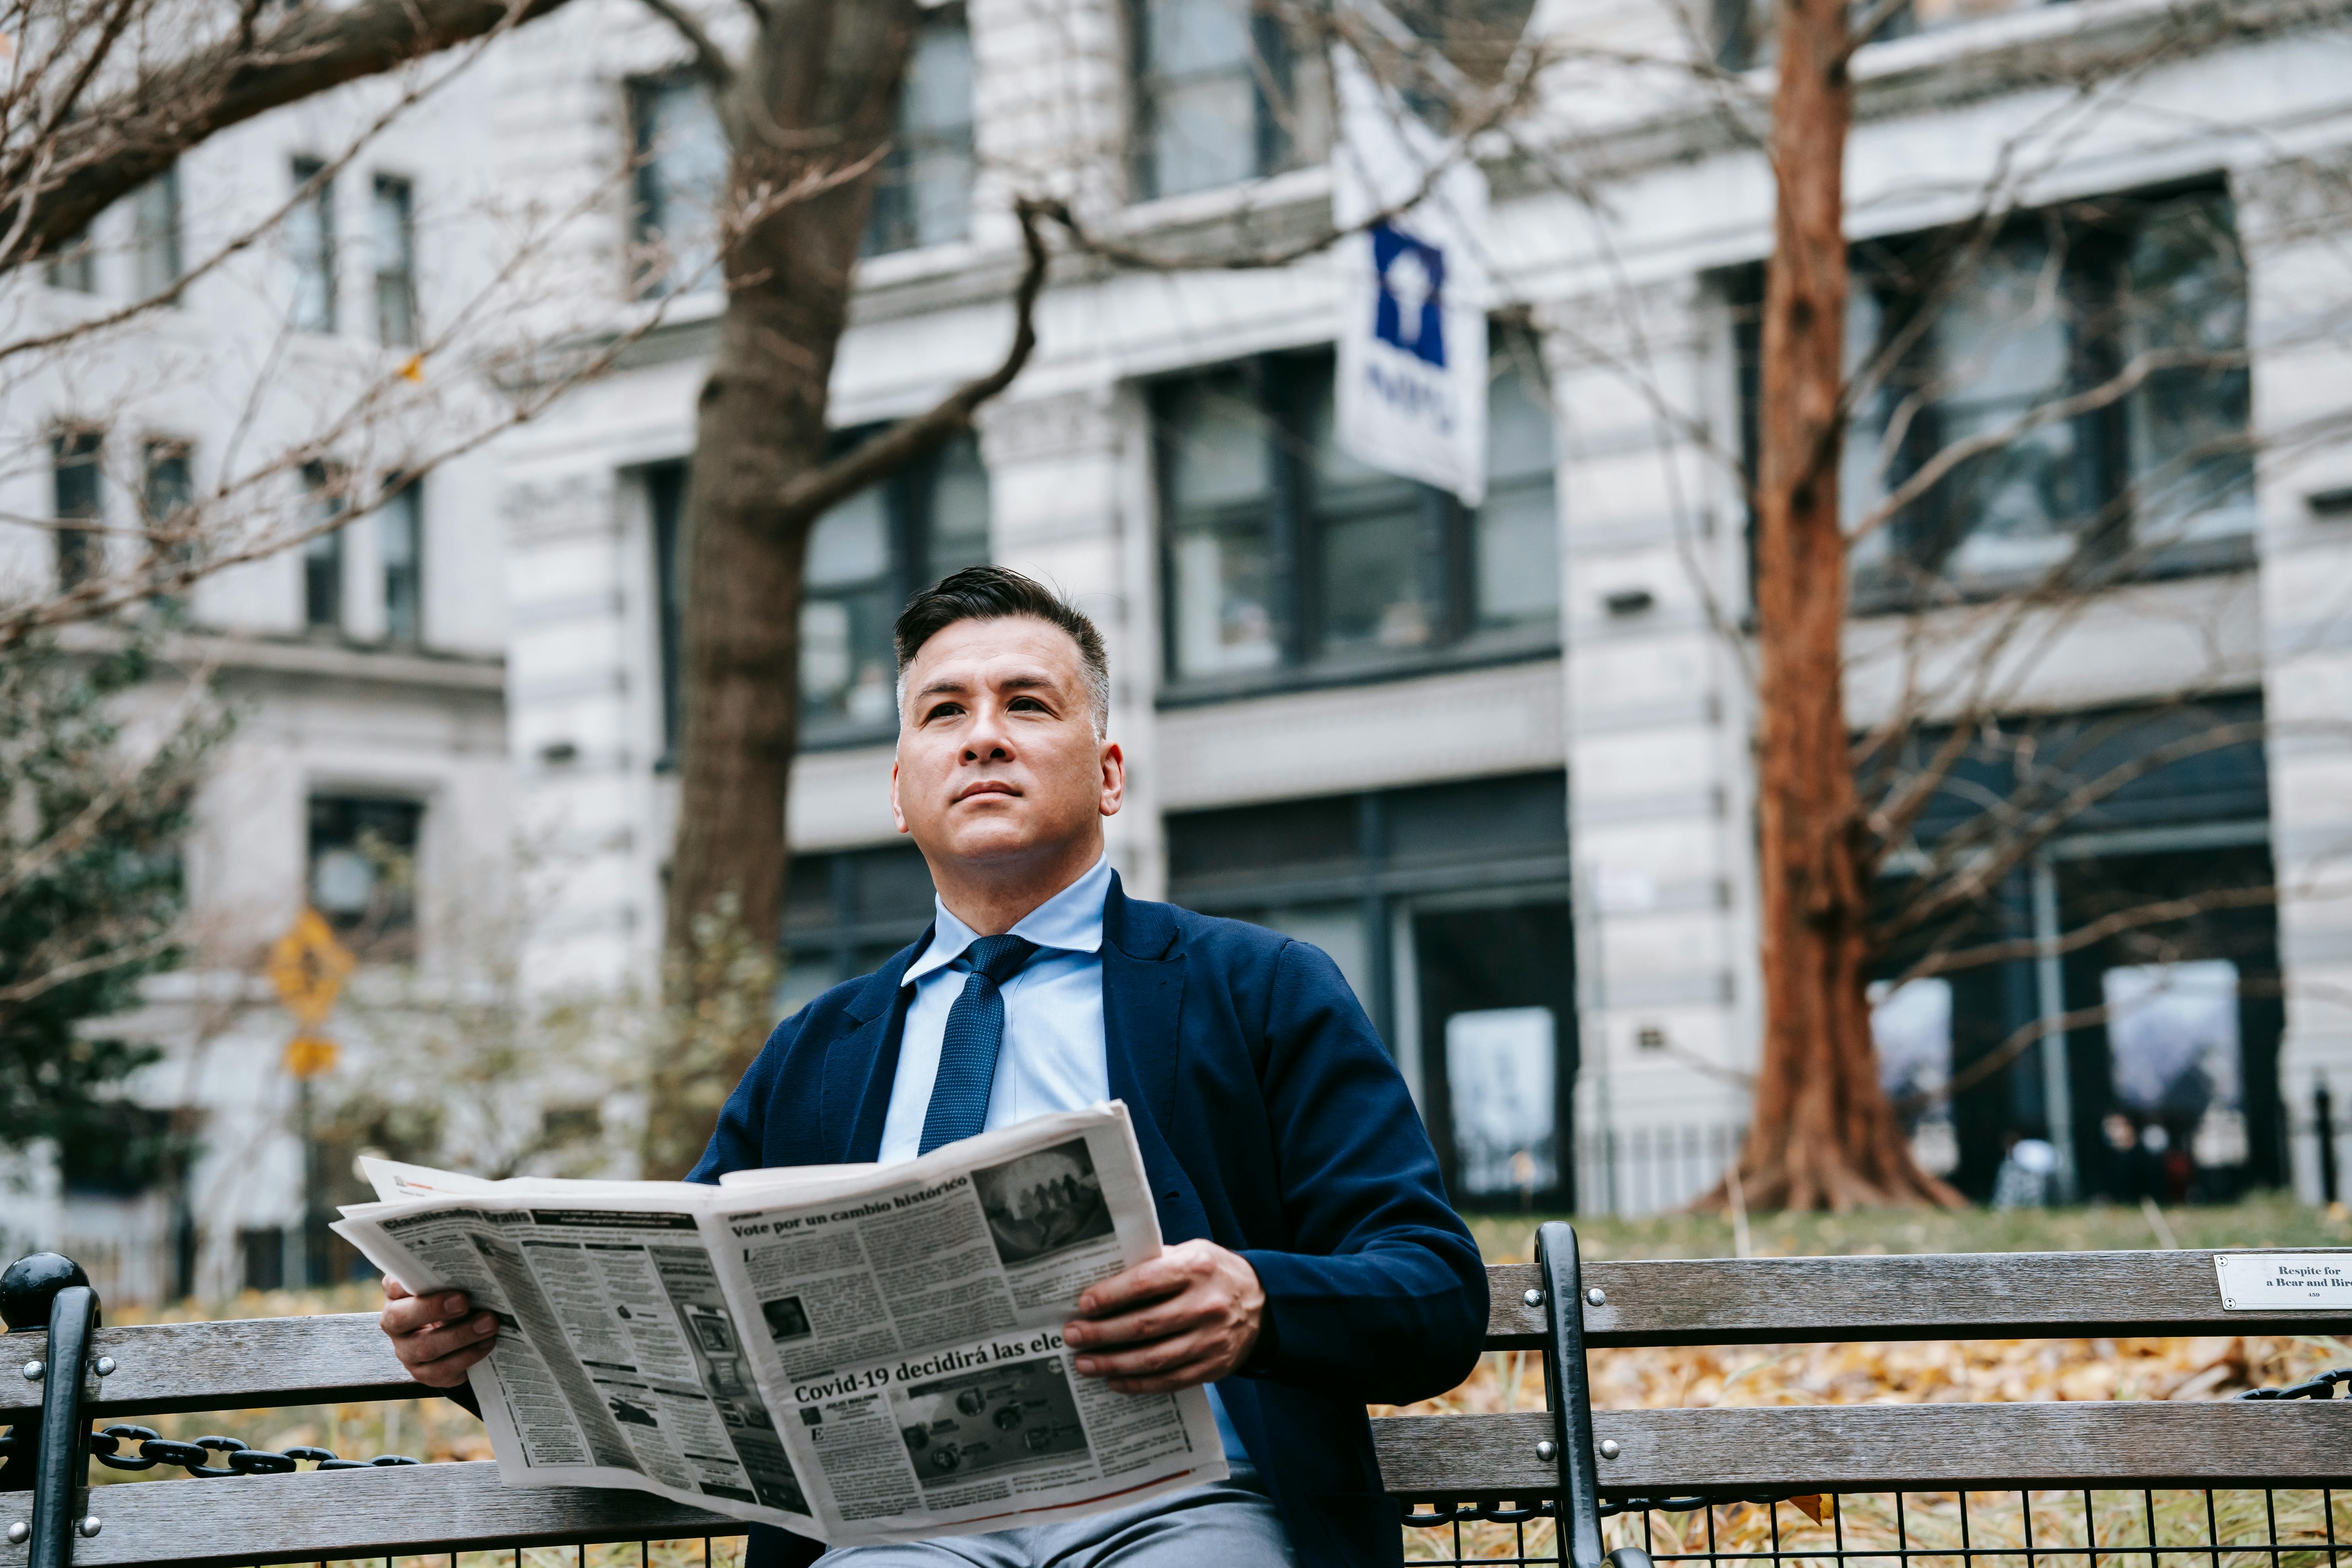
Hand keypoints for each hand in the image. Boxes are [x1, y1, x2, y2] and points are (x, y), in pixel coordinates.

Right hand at [379, 1277, 498, 1387]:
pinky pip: (441, 1370)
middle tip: (464, 1301)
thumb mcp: (449, 1287)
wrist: (458, 1336)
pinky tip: (487, 1343)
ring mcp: (406, 1352)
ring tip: (489, 1324)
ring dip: (460, 1336)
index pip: (392, 1286)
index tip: (437, 1276)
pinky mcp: (424, 1374)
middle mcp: (395, 1326)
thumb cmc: (453, 1301)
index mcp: (397, 1297)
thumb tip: (473, 1269)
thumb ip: (450, 1278)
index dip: (410, 1283)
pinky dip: (467, 1356)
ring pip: (425, 1348)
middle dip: (433, 1309)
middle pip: (400, 1318)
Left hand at [1062, 1239, 1263, 1394]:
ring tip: (1085, 1363)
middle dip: (1102, 1333)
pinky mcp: (1215, 1366)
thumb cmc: (1214, 1273)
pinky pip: (1171, 1381)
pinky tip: (1115, 1380)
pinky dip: (1139, 1383)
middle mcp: (1206, 1305)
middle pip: (1144, 1325)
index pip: (1145, 1283)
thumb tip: (1103, 1278)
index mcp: (1196, 1268)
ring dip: (1114, 1364)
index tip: (1083, 1304)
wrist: (1265, 1303)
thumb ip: (1154, 1263)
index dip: (1110, 1296)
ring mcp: (1212, 1339)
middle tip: (1072, 1336)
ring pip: (1154, 1359)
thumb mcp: (1191, 1253)